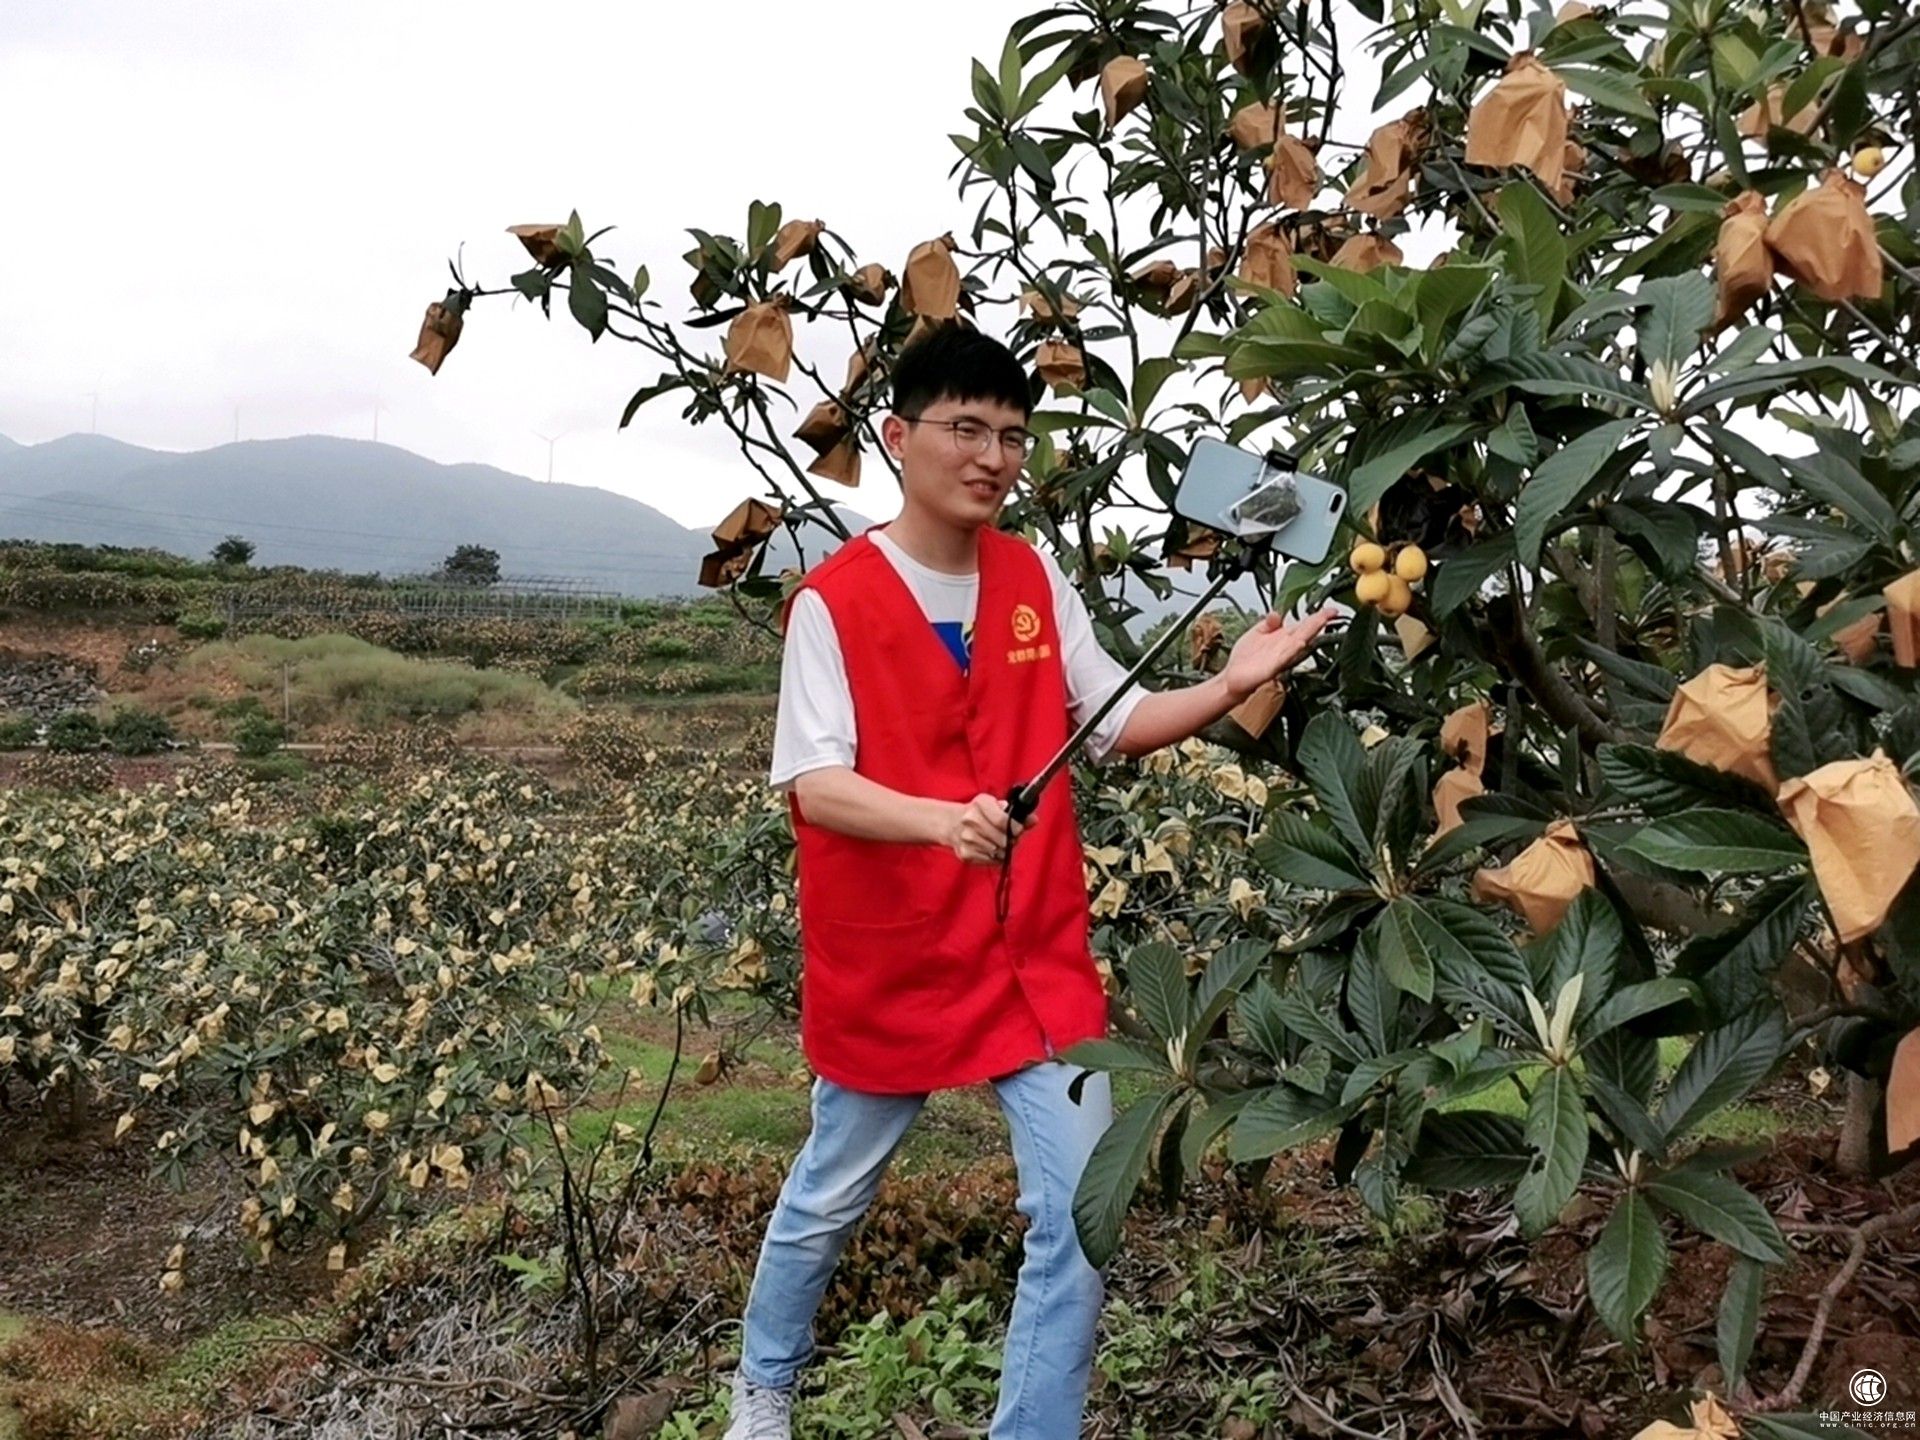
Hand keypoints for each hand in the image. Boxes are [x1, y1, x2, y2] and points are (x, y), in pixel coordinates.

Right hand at [947, 793, 1024, 864]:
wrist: (952, 824)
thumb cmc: (979, 814)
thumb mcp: (996, 807)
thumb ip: (1017, 815)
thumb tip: (1034, 820)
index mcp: (980, 804)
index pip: (1002, 820)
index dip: (1015, 828)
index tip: (1019, 830)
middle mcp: (970, 820)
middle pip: (1002, 838)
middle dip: (1011, 840)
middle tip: (1011, 838)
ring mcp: (966, 838)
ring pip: (998, 852)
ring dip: (1004, 850)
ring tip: (1000, 843)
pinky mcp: (965, 854)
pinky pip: (991, 861)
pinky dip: (995, 858)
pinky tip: (991, 850)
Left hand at [1222, 604, 1337, 700]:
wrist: (1233, 678)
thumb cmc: (1246, 659)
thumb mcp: (1257, 633)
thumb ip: (1269, 623)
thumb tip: (1276, 612)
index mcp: (1283, 638)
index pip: (1303, 625)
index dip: (1317, 616)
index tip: (1331, 610)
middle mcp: (1285, 647)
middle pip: (1305, 632)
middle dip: (1319, 622)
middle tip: (1333, 613)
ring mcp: (1280, 657)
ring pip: (1299, 643)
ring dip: (1310, 633)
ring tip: (1322, 621)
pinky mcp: (1272, 667)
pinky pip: (1284, 657)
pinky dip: (1292, 649)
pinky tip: (1300, 642)